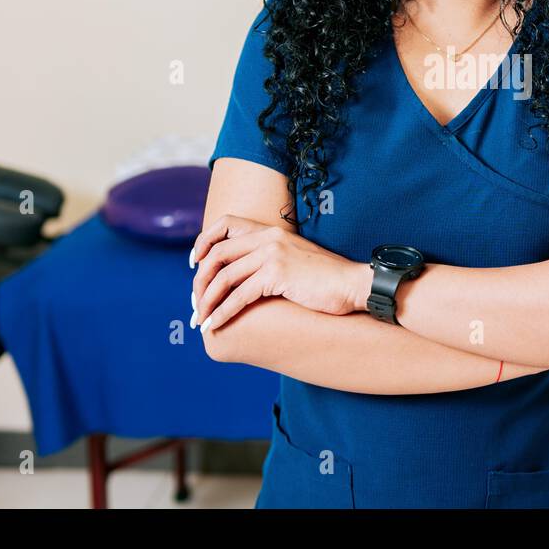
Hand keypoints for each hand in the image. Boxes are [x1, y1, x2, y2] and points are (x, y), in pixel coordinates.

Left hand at [190, 218, 367, 332]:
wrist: (353, 284)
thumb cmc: (327, 279)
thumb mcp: (295, 258)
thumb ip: (269, 258)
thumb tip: (243, 274)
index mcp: (271, 231)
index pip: (225, 223)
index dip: (204, 241)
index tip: (195, 263)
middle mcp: (268, 238)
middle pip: (217, 254)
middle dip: (200, 280)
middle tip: (195, 302)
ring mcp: (272, 255)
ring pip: (223, 277)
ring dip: (207, 301)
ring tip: (201, 320)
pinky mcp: (276, 275)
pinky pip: (238, 296)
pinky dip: (223, 312)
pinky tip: (215, 325)